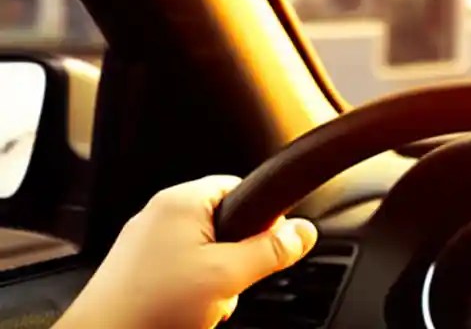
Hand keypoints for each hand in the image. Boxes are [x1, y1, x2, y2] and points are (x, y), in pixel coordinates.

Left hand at [56, 175, 317, 328]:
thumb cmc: (150, 308)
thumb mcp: (228, 276)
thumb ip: (271, 251)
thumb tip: (303, 232)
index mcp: (182, 201)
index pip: (242, 188)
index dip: (263, 219)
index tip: (268, 247)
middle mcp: (160, 214)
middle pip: (225, 224)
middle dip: (236, 258)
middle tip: (231, 283)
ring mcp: (144, 243)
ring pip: (204, 252)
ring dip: (214, 280)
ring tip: (202, 305)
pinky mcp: (136, 270)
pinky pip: (181, 271)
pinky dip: (191, 291)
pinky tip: (185, 313)